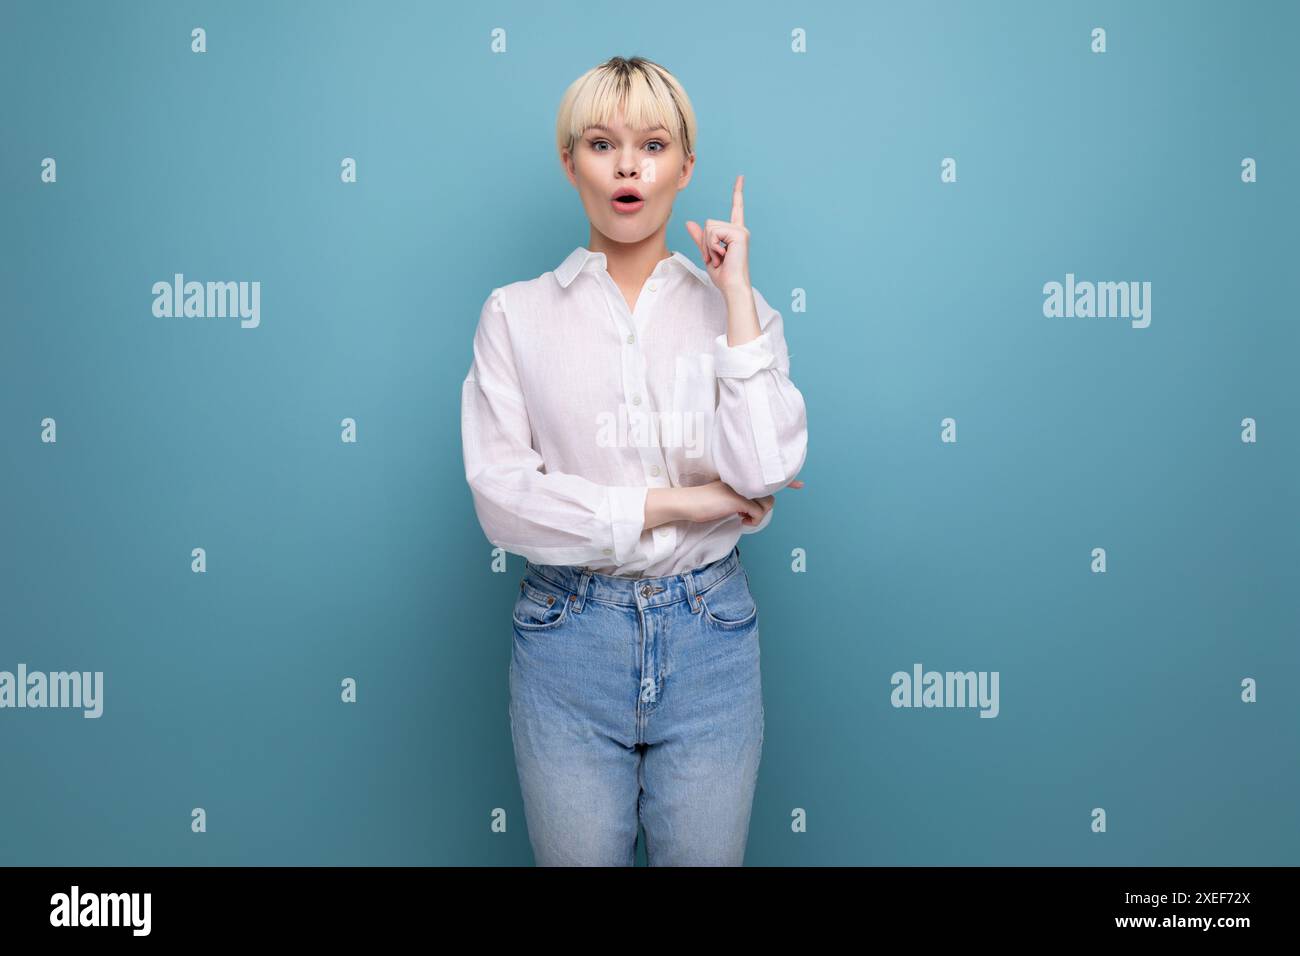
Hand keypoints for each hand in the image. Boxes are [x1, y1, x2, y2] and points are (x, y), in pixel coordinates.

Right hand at [681, 479, 773, 526]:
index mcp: (739, 478)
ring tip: (744, 518)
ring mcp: (741, 490)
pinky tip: (742, 521)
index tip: (773, 496)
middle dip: (762, 508)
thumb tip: (749, 507)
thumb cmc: (700, 502)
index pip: (762, 484)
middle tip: (746, 514)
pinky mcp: (738, 501)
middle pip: (769, 493)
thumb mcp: (723, 495)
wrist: (686, 502)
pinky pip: (759, 512)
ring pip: (768, 503)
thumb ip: (737, 495)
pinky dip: (754, 521)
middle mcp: (742, 481)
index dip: (766, 495)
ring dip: (759, 514)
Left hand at [685, 174, 749, 294]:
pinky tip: (722, 256)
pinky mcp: (739, 234)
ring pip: (710, 227)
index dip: (737, 192)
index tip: (740, 177)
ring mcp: (741, 231)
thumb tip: (689, 223)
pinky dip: (712, 246)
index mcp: (735, 232)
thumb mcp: (707, 253)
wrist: (732, 286)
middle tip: (716, 257)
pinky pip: (713, 233)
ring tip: (720, 258)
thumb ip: (699, 238)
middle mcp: (740, 229)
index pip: (736, 208)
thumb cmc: (723, 275)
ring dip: (708, 246)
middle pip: (709, 223)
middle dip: (705, 242)